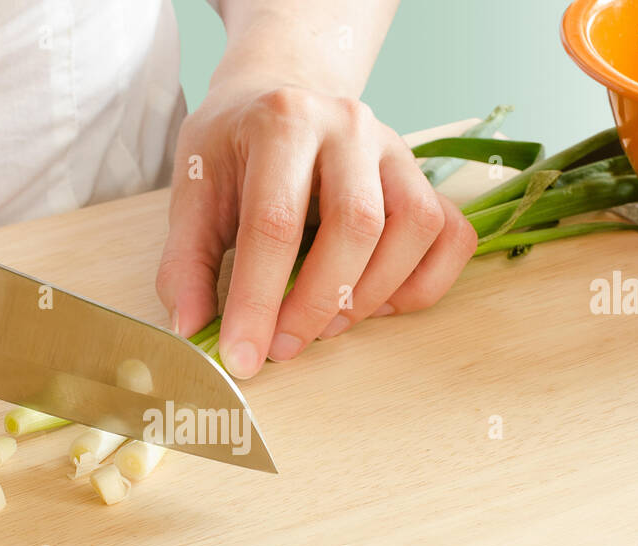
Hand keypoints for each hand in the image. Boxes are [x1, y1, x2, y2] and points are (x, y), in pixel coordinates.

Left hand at [157, 83, 477, 378]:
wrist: (278, 94)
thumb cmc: (233, 151)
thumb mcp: (192, 194)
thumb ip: (185, 263)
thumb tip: (190, 329)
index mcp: (282, 121)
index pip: (274, 222)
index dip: (258, 301)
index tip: (243, 358)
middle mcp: (349, 125)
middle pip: (356, 225)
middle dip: (317, 303)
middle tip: (284, 348)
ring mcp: (396, 148)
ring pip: (414, 229)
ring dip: (371, 295)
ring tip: (326, 325)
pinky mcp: (424, 176)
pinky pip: (451, 236)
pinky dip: (422, 284)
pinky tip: (375, 304)